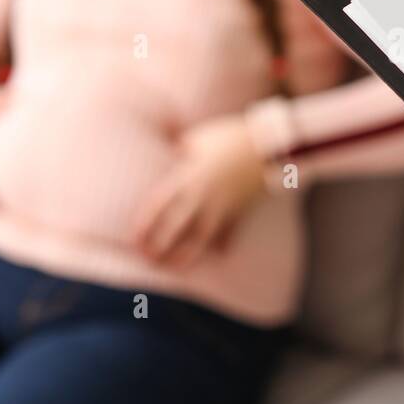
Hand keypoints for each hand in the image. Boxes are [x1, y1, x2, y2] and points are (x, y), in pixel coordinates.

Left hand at [132, 115, 265, 264]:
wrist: (270, 144)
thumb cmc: (232, 136)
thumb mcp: (200, 137)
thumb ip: (182, 149)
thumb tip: (172, 154)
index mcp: (190, 175)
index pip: (160, 203)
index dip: (145, 223)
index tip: (134, 238)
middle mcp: (204, 195)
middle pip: (177, 225)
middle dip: (161, 244)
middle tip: (149, 259)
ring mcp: (223, 205)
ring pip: (202, 235)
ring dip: (187, 254)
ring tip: (175, 266)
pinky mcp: (241, 209)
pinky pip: (231, 231)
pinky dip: (224, 244)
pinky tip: (219, 256)